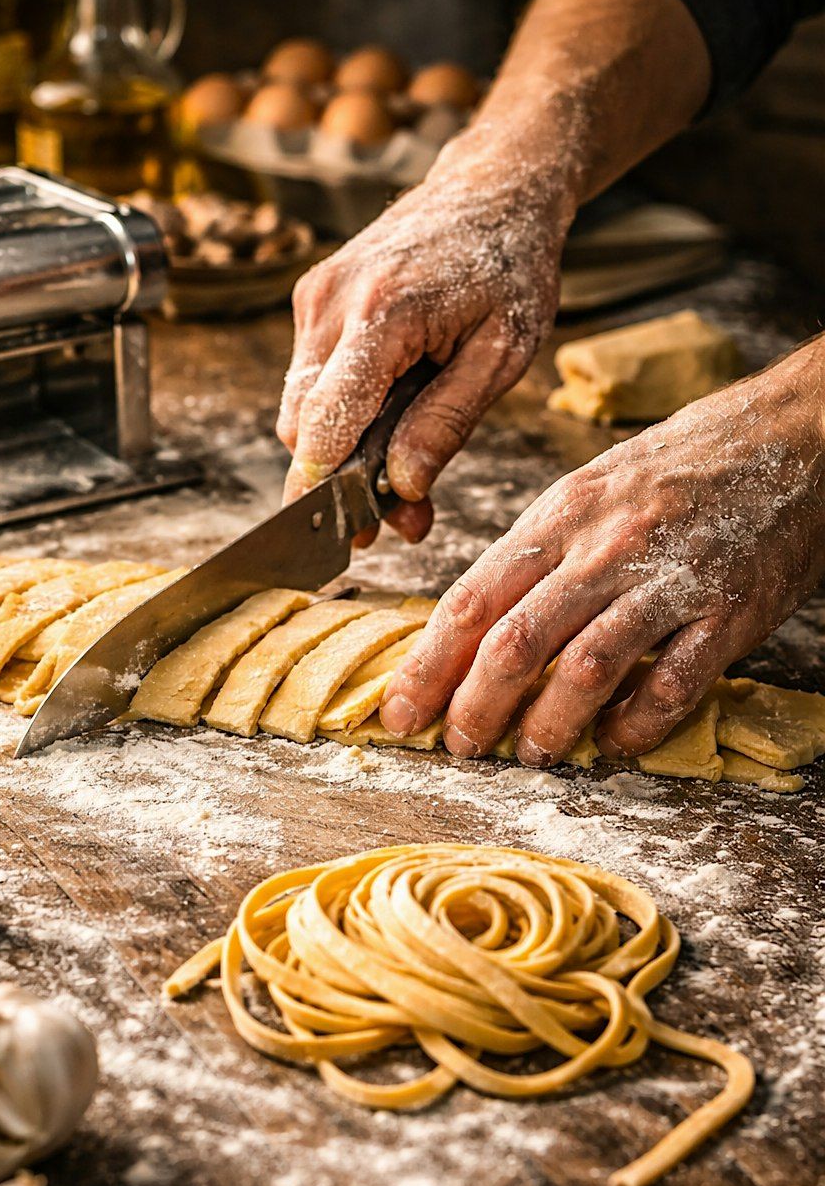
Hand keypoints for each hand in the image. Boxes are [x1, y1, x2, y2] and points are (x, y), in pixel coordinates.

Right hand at [278, 132, 571, 542]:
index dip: (330, 489)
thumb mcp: (503, 353)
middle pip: (301, 427)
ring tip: (404, 473)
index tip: (355, 533)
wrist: (490, 188)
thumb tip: (403, 486)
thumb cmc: (509, 266)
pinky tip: (389, 422)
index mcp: (383, 314)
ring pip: (299, 410)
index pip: (326, 425)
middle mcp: (331, 304)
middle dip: (339, 481)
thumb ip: (448, 423)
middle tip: (401, 516)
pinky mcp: (312, 300)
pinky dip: (342, 414)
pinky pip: (310, 381)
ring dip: (341, 451)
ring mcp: (314, 299)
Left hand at [379, 338, 824, 761]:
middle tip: (459, 746)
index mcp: (563, 513)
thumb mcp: (594, 487)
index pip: (471, 599)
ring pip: (584, 669)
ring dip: (549, 725)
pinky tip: (616, 741)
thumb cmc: (686, 464)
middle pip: (515, 641)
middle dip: (474, 706)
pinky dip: (636, 725)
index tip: (400, 710)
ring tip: (531, 753)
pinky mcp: (731, 612)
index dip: (428, 665)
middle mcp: (607, 546)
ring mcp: (670, 580)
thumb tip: (476, 628)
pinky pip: (672, 685)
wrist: (799, 432)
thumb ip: (540, 553)